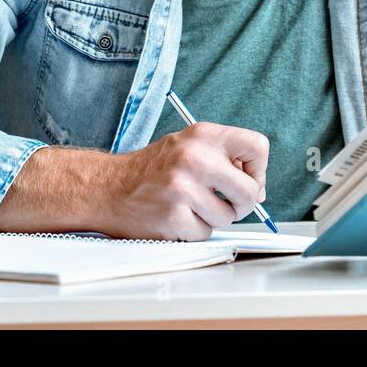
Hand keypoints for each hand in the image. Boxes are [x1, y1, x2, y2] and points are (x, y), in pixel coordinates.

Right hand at [93, 122, 268, 240]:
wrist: (107, 187)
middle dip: (243, 203)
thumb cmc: (152, 169)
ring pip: (229, 217)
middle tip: (227, 203)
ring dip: (214, 218)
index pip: (257, 146)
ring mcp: (184, 188)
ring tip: (191, 206)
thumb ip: (222, 157)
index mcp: (203, 134)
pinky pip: (205, 232)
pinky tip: (176, 216)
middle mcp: (195, 158)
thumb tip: (258, 186)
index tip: (248, 179)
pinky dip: (194, 230)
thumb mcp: (188, 145)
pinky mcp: (174, 217)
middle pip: (251, 191)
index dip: (259, 169)